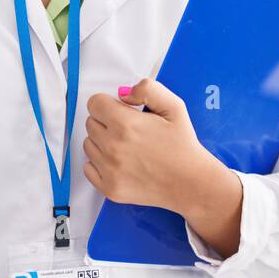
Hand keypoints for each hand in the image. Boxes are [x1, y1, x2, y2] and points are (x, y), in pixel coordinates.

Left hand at [81, 76, 230, 214]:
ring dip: (102, 142)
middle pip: (90, 123)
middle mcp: (113, 147)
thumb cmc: (182, 146)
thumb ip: (148, 89)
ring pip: (88, 145)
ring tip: (126, 147)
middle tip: (128, 130)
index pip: (94, 103)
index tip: (120, 111)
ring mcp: (109, 170)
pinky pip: (88, 168)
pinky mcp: (109, 188)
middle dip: (106, 122)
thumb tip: (123, 93)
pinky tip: (120, 162)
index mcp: (125, 124)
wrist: (190, 183)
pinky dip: (99, 163)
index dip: (108, 104)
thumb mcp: (174, 107)